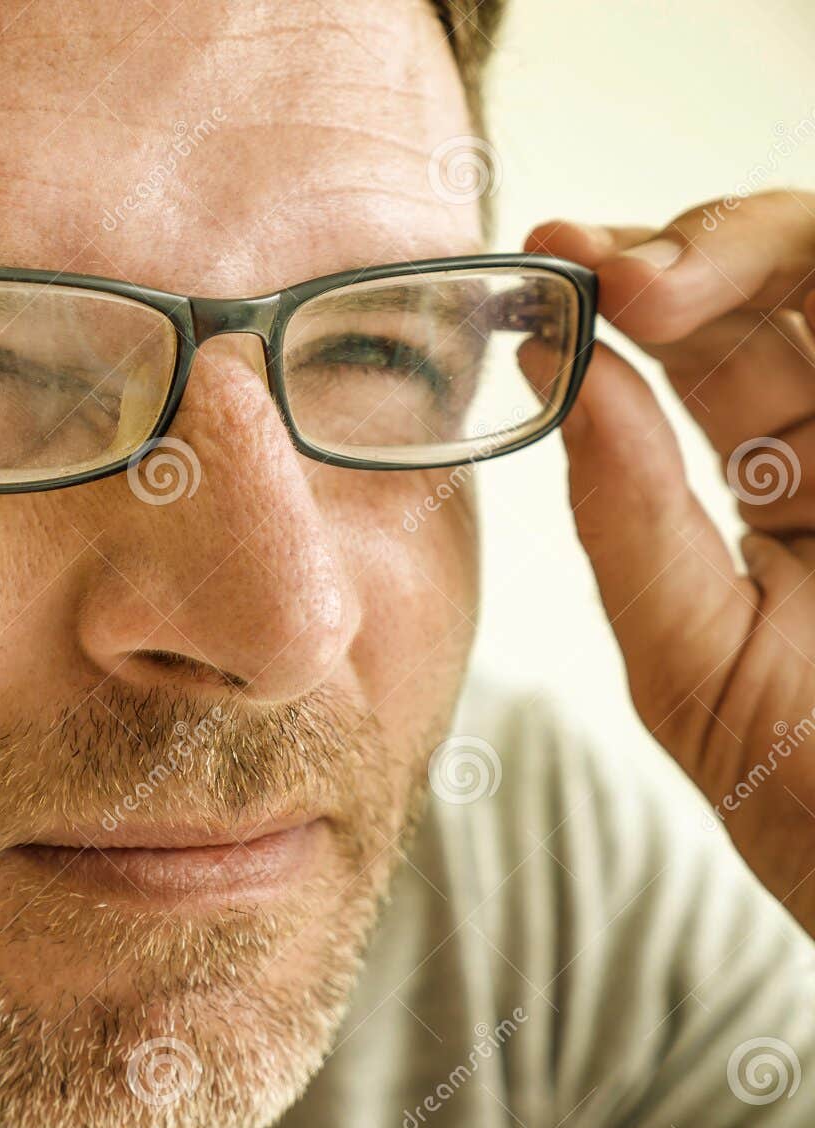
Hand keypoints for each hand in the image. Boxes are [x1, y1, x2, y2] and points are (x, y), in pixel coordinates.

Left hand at [529, 191, 814, 933]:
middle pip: (795, 281)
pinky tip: (788, 295)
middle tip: (601, 270)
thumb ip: (633, 523)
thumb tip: (565, 375)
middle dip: (696, 251)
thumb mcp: (700, 669)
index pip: (710, 351)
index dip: (633, 294)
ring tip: (654, 286)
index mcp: (793, 494)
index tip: (546, 275)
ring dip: (766, 249)